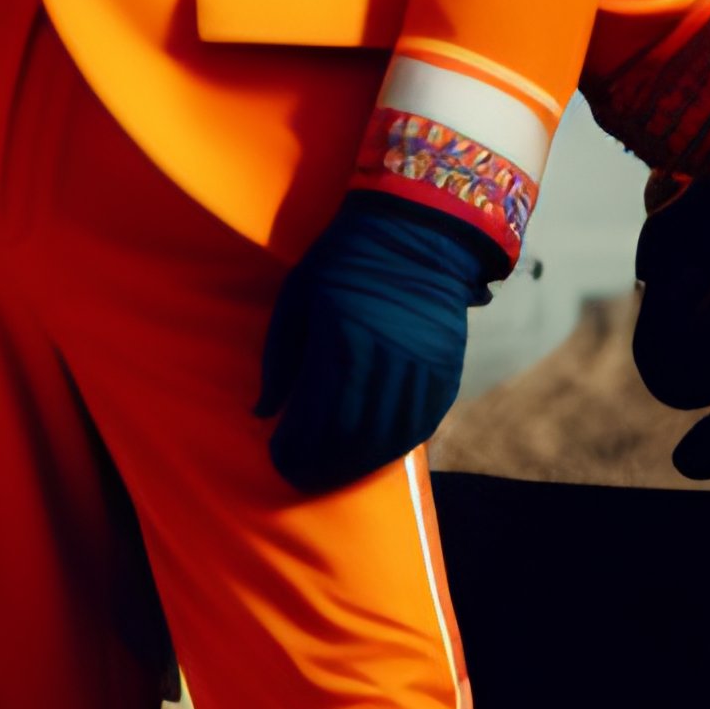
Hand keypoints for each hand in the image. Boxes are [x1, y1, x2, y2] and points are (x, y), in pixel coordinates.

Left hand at [258, 193, 496, 494]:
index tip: (279, 459)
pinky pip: (422, 421)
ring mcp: (420, 367)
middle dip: (322, 464)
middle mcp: (384, 360)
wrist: (414, 231)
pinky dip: (396, 445)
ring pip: (388, 436)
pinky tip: (376, 454)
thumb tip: (264, 413)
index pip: (314, 417)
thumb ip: (279, 359)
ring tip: (336, 472)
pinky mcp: (445, 368)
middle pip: (351, 435)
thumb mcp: (296, 299)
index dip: (295, 448)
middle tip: (303, 477)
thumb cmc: (342, 261)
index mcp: (340, 340)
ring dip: (358, 463)